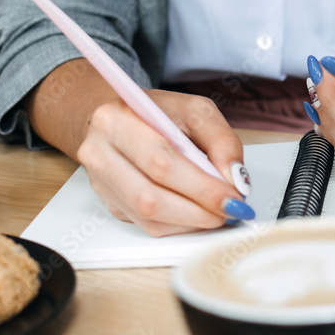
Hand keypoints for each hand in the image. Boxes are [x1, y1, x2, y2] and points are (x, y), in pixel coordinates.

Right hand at [76, 89, 253, 235]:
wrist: (118, 117)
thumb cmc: (157, 112)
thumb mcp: (195, 110)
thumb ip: (220, 140)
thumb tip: (234, 179)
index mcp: (115, 121)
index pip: (160, 163)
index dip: (201, 186)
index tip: (233, 196)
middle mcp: (99, 153)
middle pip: (150, 196)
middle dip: (198, 209)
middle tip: (230, 209)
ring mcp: (100, 182)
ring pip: (147, 217)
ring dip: (190, 221)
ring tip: (218, 212)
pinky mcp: (109, 202)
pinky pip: (146, 224)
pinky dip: (179, 224)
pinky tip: (196, 212)